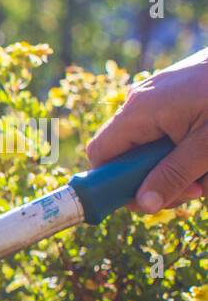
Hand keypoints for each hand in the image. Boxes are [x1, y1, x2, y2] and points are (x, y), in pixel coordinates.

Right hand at [87, 47, 207, 212]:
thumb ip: (174, 175)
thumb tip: (143, 205)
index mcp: (140, 110)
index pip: (102, 154)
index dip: (115, 182)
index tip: (148, 199)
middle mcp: (141, 101)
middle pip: (130, 156)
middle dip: (162, 178)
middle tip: (198, 188)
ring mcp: (159, 96)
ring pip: (155, 147)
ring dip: (182, 166)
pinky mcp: (177, 95)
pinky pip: (170, 131)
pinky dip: (190, 148)